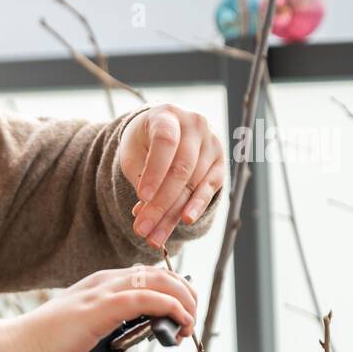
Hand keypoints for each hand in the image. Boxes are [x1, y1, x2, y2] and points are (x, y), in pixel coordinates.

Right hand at [5, 266, 197, 351]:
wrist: (15, 348)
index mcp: (99, 287)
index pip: (147, 277)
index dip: (172, 294)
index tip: (178, 322)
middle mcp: (103, 282)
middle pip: (161, 274)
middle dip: (185, 295)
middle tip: (188, 324)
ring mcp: (102, 292)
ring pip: (160, 281)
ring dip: (183, 301)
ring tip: (186, 326)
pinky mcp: (101, 308)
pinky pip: (147, 299)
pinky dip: (171, 308)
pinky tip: (178, 326)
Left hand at [119, 104, 226, 248]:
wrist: (165, 129)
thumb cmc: (144, 142)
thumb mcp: (132, 152)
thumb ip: (139, 176)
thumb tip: (146, 210)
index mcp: (167, 115)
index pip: (165, 142)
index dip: (155, 171)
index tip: (141, 198)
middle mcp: (195, 125)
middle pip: (181, 169)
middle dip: (160, 204)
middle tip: (142, 230)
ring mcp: (212, 142)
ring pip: (193, 184)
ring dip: (172, 214)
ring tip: (153, 236)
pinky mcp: (220, 161)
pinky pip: (210, 188)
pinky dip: (196, 206)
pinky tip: (184, 221)